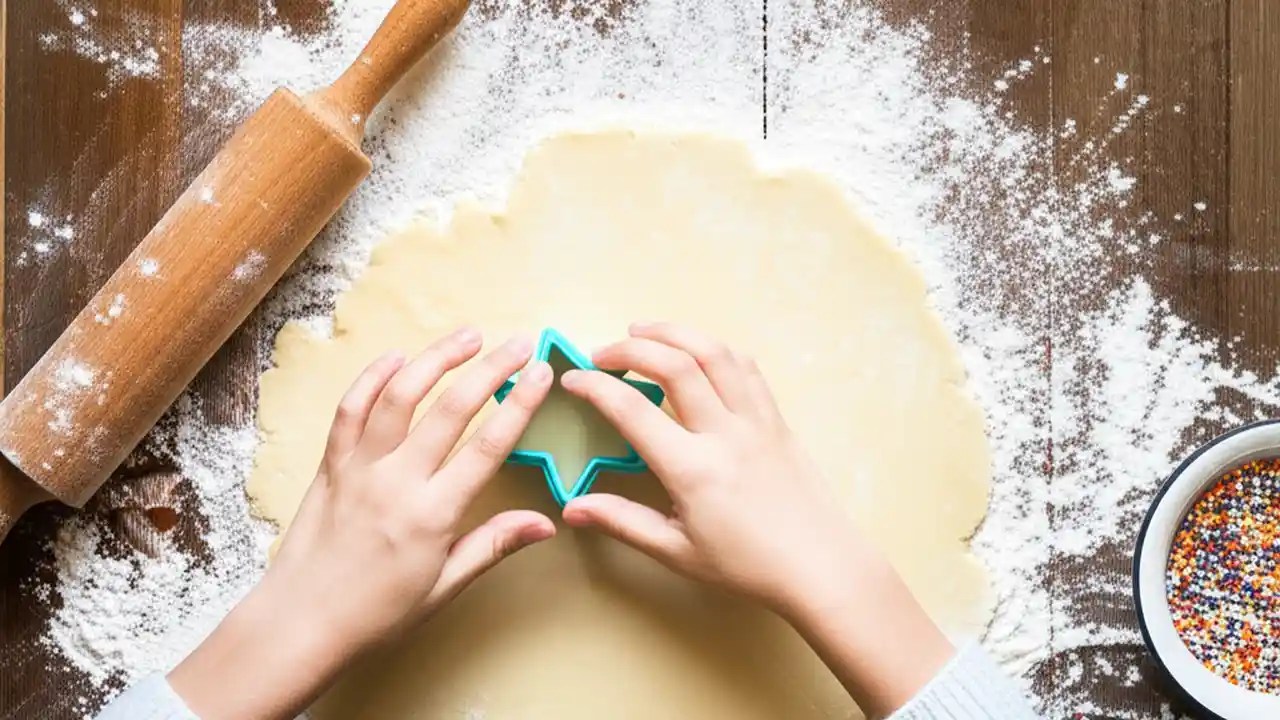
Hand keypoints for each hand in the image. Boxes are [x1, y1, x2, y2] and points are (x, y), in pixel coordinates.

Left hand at [170, 328, 554, 719]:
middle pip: (450, 409)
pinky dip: (372, 378)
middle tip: (519, 342)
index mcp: (432, 515)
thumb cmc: (375, 616)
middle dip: (490, 369)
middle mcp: (396, 482)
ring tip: (468, 335)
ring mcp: (359, 468)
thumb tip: (546, 523)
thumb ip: (493, 545)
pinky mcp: (330, 465)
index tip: (542, 372)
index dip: (520, 404)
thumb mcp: (443, 588)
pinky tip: (396, 358)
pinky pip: (350, 410)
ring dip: (435, 359)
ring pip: (399, 396)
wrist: (298, 625)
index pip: (488, 446)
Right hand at [559, 322, 953, 717]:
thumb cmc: (748, 566)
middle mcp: (725, 434)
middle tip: (601, 353)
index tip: (572, 380)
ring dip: (674, 332)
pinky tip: (696, 350)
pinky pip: (746, 367)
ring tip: (642, 331)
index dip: (595, 386)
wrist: (821, 566)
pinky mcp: (777, 419)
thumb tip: (572, 507)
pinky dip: (714, 348)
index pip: (632, 410)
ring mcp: (756, 421)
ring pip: (714, 353)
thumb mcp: (677, 552)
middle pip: (674, 364)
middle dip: (629, 348)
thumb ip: (623, 522)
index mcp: (693, 470)